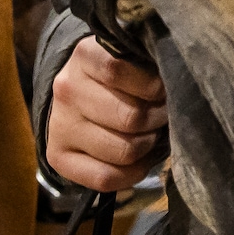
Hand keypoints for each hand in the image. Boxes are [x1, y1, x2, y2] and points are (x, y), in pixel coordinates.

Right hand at [46, 39, 166, 192]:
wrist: (76, 95)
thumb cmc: (117, 76)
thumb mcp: (130, 58)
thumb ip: (148, 64)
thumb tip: (176, 84)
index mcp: (85, 56)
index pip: (118, 70)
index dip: (151, 85)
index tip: (163, 90)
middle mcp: (67, 90)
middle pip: (129, 117)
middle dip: (157, 119)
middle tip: (164, 116)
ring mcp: (60, 126)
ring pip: (123, 151)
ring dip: (148, 146)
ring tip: (152, 135)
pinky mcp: (57, 158)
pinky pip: (105, 178)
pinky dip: (133, 173)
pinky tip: (140, 159)